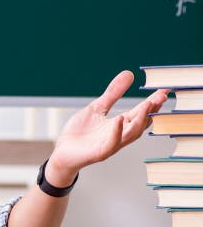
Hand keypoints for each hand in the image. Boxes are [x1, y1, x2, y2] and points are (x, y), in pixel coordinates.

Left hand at [47, 70, 168, 185]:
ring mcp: (111, 145)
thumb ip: (112, 93)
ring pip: (131, 133)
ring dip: (139, 119)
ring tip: (147, 104)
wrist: (62, 152)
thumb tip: (129, 74)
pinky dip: (116, 131)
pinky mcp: (99, 153)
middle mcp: (119, 135)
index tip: (164, 90)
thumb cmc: (80, 132)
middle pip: (140, 123)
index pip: (140, 112)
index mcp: (120, 124)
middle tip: (161, 96)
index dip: (152, 102)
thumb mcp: (96, 108)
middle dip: (151, 110)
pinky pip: (111, 142)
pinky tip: (119, 118)